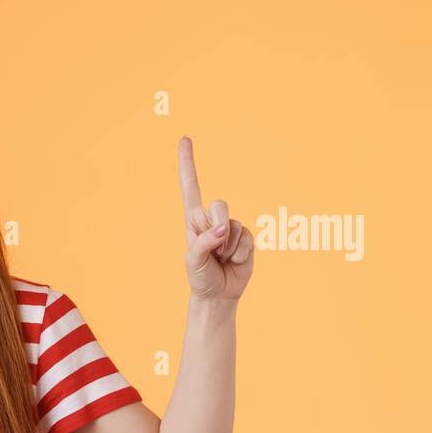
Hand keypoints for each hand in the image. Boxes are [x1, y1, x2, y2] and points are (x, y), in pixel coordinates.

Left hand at [178, 136, 252, 300]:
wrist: (218, 294)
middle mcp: (211, 219)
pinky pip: (247, 238)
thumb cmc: (200, 277)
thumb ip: (203, 243)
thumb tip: (222, 229)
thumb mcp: (193, 261)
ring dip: (228, 247)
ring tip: (221, 260)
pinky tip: (234, 261)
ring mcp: (230, 227)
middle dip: (217, 229)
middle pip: (219, 206)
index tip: (184, 138)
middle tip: (213, 252)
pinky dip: (240, 254)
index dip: (187, 163)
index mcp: (193, 219)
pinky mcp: (246, 237)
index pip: (190, 186)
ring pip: (233, 224)